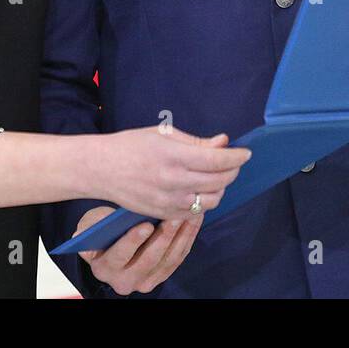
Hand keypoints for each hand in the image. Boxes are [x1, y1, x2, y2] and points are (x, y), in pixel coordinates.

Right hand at [73, 206, 201, 295]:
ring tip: (189, 214)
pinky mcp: (162, 275)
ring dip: (181, 236)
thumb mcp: (91, 225)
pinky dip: (188, 238)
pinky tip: (194, 219)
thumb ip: (94, 226)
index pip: (119, 256)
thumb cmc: (100, 229)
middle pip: (148, 260)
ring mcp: (146, 281)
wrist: (109, 244)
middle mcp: (124, 280)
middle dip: (163, 237)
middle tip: (174, 217)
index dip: (132, 241)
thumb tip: (99, 229)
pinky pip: (179, 257)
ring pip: (168, 260)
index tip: (145, 225)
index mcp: (103, 267)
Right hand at [92, 127, 249, 219]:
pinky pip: (196, 213)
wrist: (102, 169)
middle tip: (234, 163)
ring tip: (217, 176)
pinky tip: (201, 190)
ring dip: (221, 187)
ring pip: (212, 200)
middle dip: (232, 171)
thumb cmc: (132, 145)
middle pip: (219, 181)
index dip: (236, 157)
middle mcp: (173, 180)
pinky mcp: (165, 213)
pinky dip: (205, 201)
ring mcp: (169, 200)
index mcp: (173, 155)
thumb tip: (223, 142)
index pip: (217, 159)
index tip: (246, 153)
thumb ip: (196, 142)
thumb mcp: (163, 134)